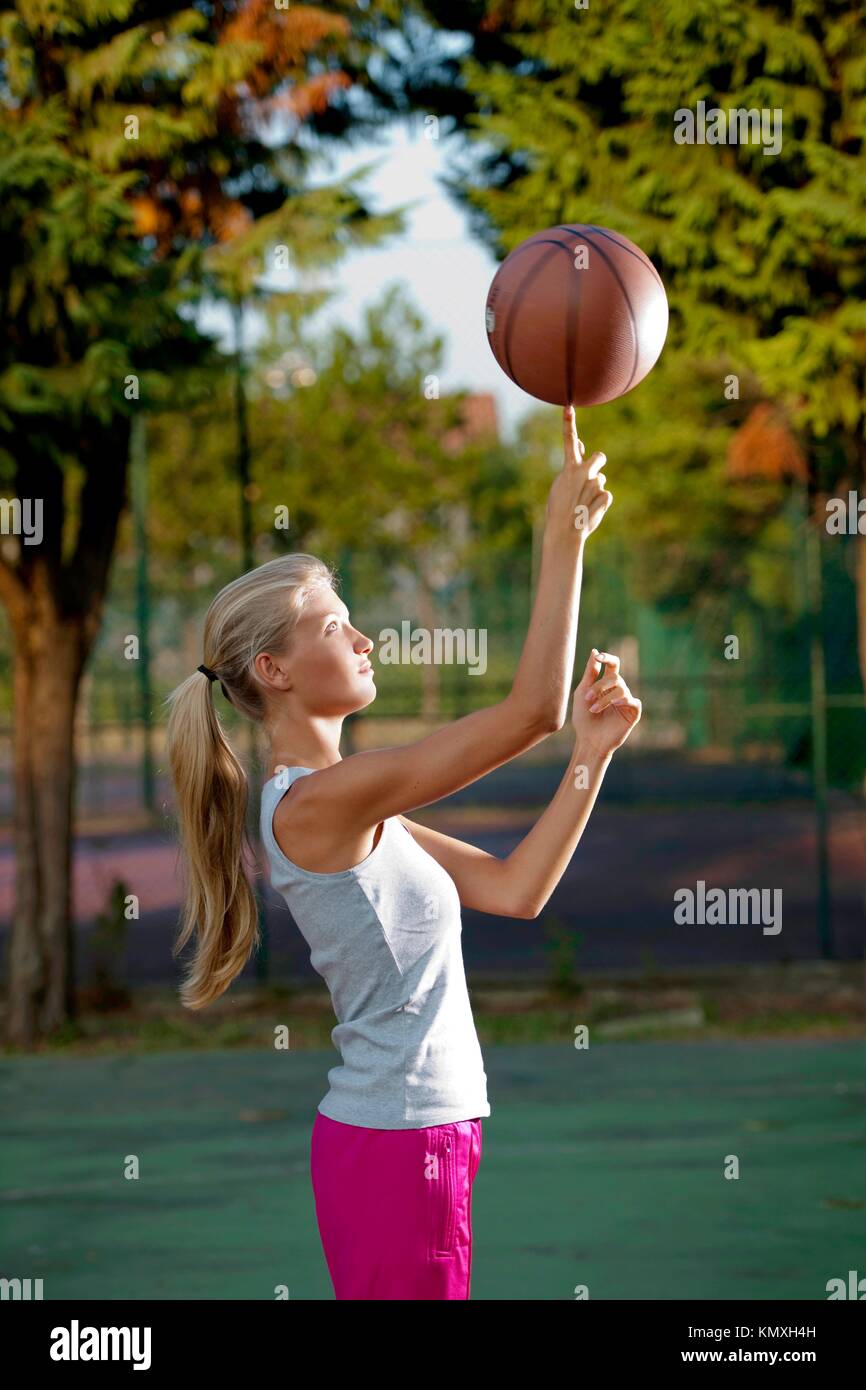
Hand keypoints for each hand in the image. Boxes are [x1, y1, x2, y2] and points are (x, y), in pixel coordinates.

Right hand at [545, 405, 611, 546]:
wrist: (565, 531)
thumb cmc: (560, 508)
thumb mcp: (562, 483)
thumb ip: (572, 463)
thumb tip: (580, 443)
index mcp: (569, 469)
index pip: (569, 440)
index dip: (569, 423)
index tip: (569, 407)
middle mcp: (583, 473)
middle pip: (599, 458)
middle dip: (597, 464)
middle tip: (589, 479)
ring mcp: (595, 484)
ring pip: (601, 481)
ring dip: (595, 490)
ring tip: (583, 503)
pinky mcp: (604, 496)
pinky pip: (606, 495)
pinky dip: (600, 503)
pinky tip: (590, 510)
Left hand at [571, 648, 641, 754]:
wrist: (589, 740)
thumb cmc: (584, 718)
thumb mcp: (583, 692)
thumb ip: (590, 673)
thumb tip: (595, 651)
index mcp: (607, 684)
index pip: (613, 665)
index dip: (607, 658)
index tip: (598, 657)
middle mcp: (618, 690)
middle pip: (615, 677)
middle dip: (600, 686)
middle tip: (587, 697)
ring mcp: (626, 702)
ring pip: (621, 689)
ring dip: (605, 698)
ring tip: (594, 709)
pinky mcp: (633, 713)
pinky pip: (634, 702)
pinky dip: (624, 700)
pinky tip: (615, 705)